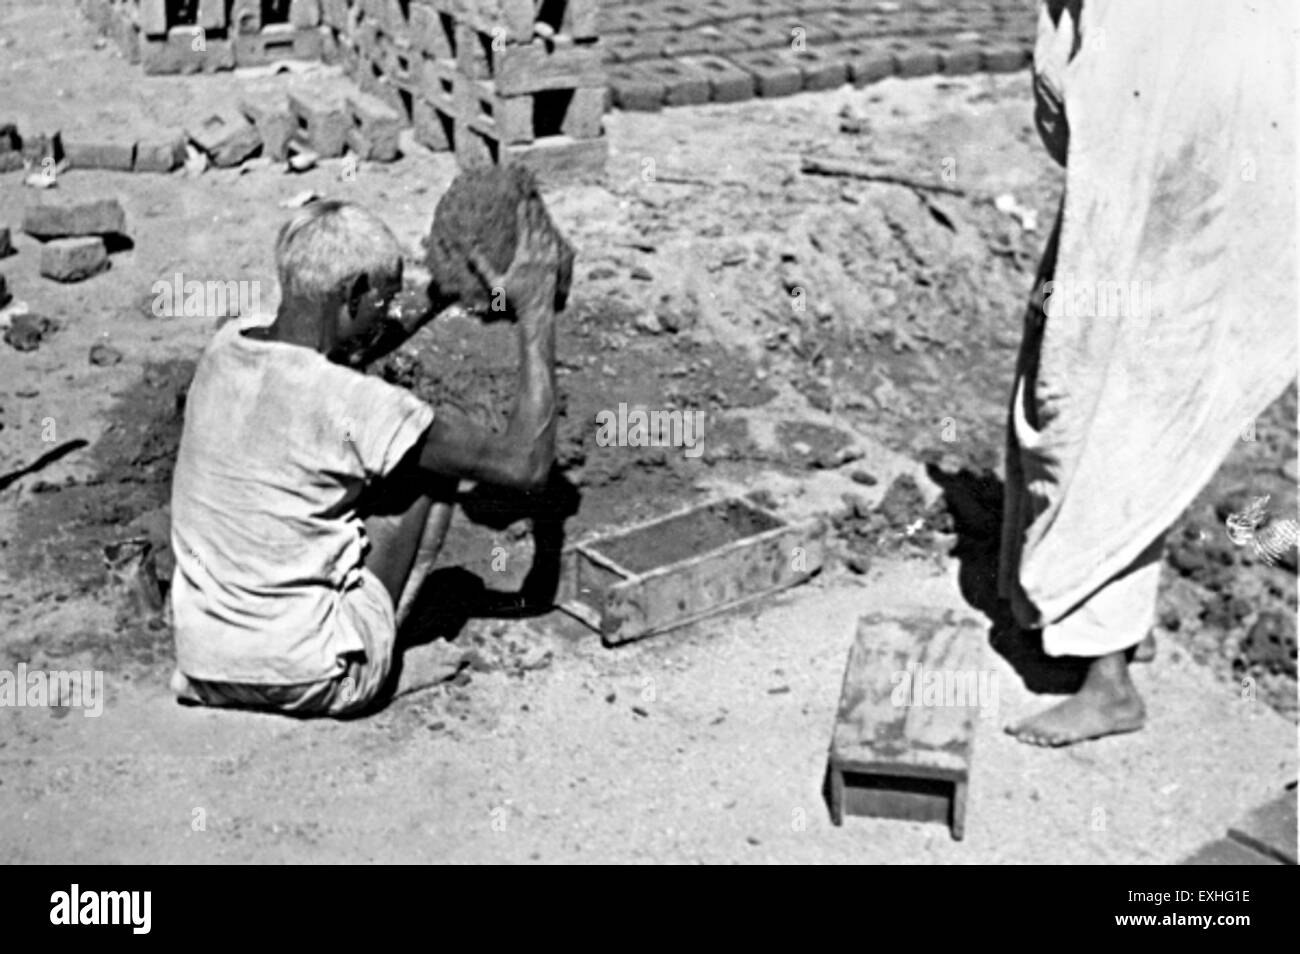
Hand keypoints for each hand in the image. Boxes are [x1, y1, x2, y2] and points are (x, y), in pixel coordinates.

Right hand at [461, 197, 564, 323]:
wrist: (537, 312)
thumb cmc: (514, 300)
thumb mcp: (495, 284)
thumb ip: (482, 267)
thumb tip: (470, 251)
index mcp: (525, 258)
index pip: (525, 229)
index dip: (524, 213)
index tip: (522, 200)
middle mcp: (539, 256)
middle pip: (537, 226)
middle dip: (534, 210)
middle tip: (531, 195)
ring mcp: (549, 259)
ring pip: (547, 232)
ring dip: (543, 218)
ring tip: (538, 205)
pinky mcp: (554, 264)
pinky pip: (554, 242)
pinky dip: (550, 231)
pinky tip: (548, 225)